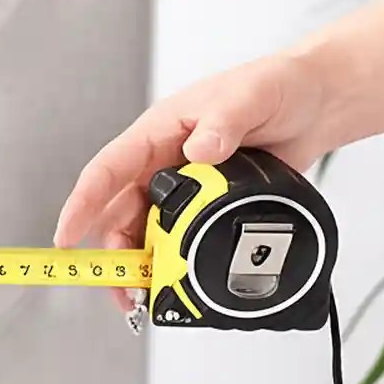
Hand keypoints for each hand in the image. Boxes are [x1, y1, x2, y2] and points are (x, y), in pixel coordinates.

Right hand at [52, 52, 335, 310]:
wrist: (316, 104)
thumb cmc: (276, 86)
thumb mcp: (250, 96)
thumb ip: (225, 121)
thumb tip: (200, 151)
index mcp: (157, 133)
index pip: (107, 171)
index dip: (82, 204)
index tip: (66, 237)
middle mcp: (161, 164)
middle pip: (119, 214)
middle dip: (112, 254)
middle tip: (120, 287)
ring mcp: (182, 189)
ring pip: (144, 233)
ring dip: (140, 265)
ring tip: (144, 296)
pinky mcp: (205, 208)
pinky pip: (177, 240)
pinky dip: (171, 264)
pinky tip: (173, 282)